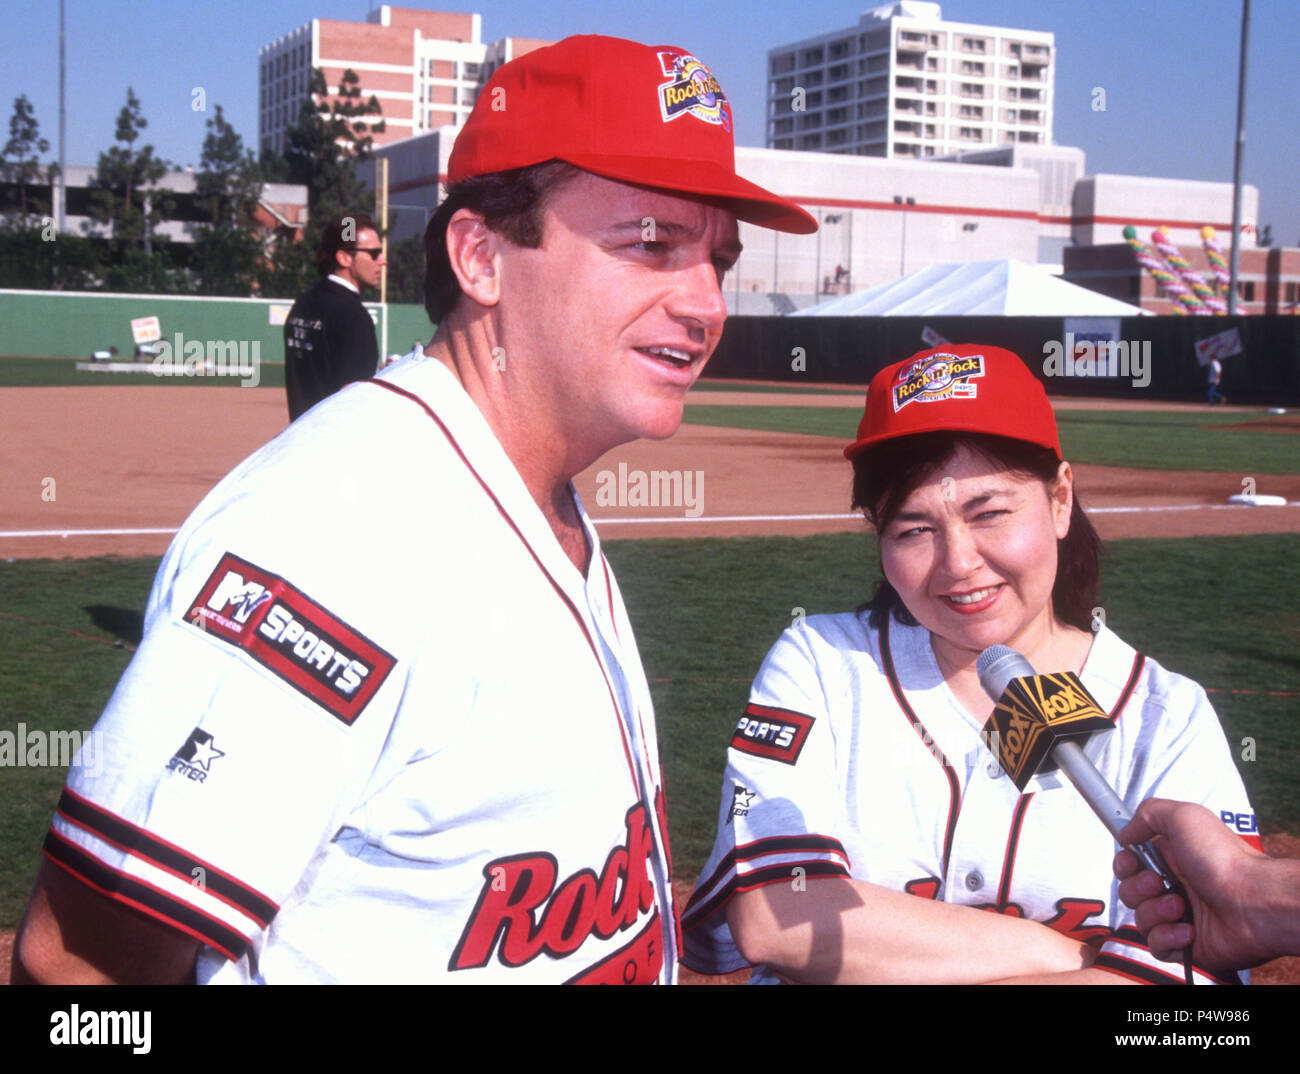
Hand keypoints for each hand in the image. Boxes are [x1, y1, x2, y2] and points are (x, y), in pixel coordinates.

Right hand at [1114, 799, 1278, 971]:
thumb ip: (1148, 814)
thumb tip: (1126, 833)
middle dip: (1138, 888)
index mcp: (1171, 858)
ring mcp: (1179, 916)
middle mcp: (1173, 886)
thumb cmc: (1225, 860)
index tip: (1132, 862)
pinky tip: (1188, 930)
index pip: (1129, 863)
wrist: (1256, 904)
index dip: (1124, 864)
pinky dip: (1167, 937)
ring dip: (1155, 912)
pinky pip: (1156, 945)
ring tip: (1182, 906)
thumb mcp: (1185, 816)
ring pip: (1140, 919)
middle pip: (1128, 891)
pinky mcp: (1185, 944)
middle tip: (1160, 883)